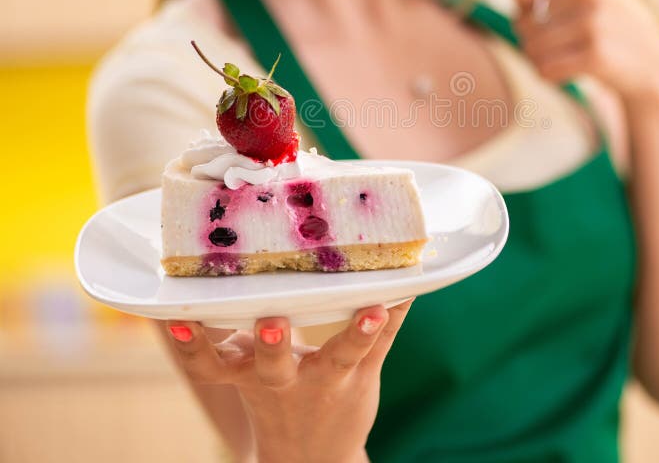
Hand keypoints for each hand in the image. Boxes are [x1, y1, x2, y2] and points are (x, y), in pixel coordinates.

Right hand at [164, 299, 413, 462]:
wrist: (314, 457)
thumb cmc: (277, 393)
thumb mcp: (246, 371)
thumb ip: (231, 336)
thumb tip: (195, 286)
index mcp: (247, 374)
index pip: (209, 363)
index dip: (191, 345)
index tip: (177, 320)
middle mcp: (284, 381)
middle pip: (273, 365)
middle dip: (270, 345)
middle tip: (271, 323)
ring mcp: (327, 380)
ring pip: (341, 356)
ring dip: (355, 333)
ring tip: (372, 311)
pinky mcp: (361, 376)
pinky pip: (381, 345)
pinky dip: (394, 318)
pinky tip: (407, 291)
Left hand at [512, 0, 658, 105]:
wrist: (653, 65)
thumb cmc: (619, 12)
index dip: (529, 8)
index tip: (558, 11)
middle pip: (521, 23)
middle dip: (537, 37)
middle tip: (572, 37)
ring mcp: (595, 23)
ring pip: (531, 49)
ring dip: (545, 58)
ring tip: (577, 52)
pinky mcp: (597, 56)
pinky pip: (545, 70)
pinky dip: (554, 76)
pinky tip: (581, 69)